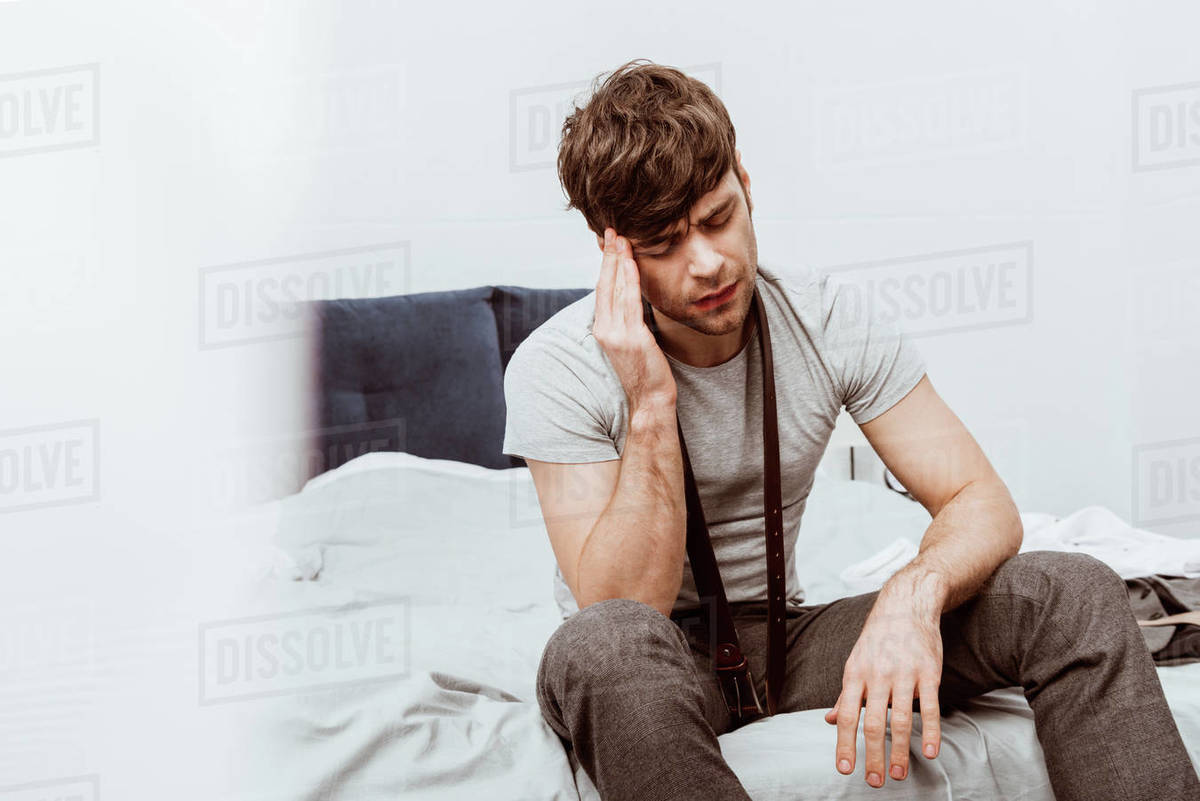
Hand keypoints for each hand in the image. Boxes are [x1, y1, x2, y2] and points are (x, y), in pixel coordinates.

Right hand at [592, 228, 675, 410]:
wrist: (649, 400)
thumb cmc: (645, 371)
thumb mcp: (632, 340)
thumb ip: (628, 318)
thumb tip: (633, 295)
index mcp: (603, 329)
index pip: (602, 289)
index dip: (605, 264)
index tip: (610, 242)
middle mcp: (605, 330)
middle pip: (605, 284)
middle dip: (609, 256)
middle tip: (612, 230)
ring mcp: (617, 334)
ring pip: (616, 289)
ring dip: (619, 261)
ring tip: (621, 239)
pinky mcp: (632, 338)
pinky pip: (630, 303)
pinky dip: (630, 280)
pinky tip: (631, 263)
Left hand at [823, 599, 943, 788]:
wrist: (906, 605)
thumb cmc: (877, 638)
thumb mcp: (855, 662)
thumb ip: (845, 695)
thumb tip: (829, 720)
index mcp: (854, 674)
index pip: (846, 715)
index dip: (844, 744)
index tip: (845, 770)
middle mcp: (877, 675)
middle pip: (873, 723)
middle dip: (872, 756)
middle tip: (875, 781)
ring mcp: (904, 674)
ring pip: (901, 719)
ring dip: (900, 751)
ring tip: (899, 774)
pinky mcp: (929, 673)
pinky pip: (931, 707)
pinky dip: (931, 732)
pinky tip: (931, 752)